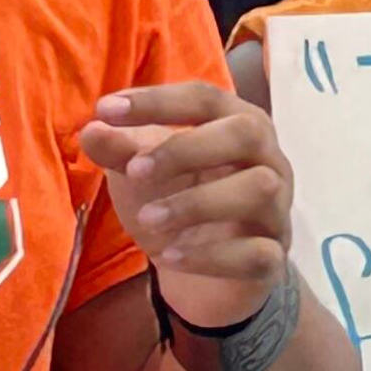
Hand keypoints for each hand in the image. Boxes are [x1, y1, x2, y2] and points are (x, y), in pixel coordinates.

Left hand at [79, 83, 295, 330]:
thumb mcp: (140, 173)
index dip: (158, 101)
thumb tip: (93, 131)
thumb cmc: (177, 200)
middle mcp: (267, 159)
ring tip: (147, 219)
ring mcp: (277, 209)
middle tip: (135, 170)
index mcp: (235, 125)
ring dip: (197, 203)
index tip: (105, 110)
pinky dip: (211, 255)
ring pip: (259, 189)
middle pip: (247, 133)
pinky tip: (169, 257)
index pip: (205, 99)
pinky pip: (258, 252)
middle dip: (187, 148)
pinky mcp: (274, 257)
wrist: (203, 271)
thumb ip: (119, 151)